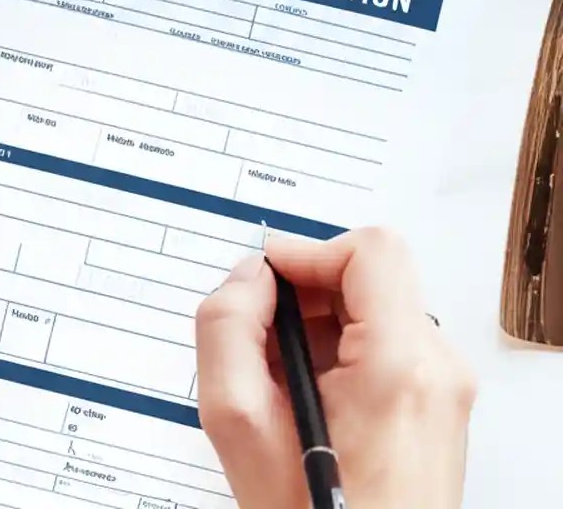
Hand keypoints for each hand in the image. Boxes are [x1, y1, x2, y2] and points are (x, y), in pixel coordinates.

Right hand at [194, 228, 475, 508]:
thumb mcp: (237, 419)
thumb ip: (227, 327)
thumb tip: (246, 278)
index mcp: (397, 364)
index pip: (368, 250)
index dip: (304, 253)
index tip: (263, 277)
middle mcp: (436, 368)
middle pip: (370, 277)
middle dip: (304, 295)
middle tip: (259, 339)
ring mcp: (444, 388)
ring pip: (374, 311)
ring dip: (317, 328)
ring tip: (280, 382)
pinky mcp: (438, 404)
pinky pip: (385, 346)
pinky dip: (338, 354)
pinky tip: (306, 399)